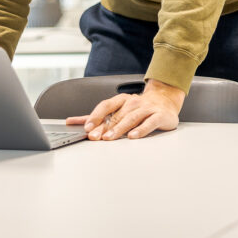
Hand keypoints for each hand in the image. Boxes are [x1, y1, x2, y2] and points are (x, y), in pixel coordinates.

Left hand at [66, 79, 185, 139]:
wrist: (165, 101)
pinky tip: (133, 136)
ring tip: (110, 138)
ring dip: (120, 128)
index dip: (96, 116)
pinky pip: (149, 122)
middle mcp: (134, 102)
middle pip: (117, 115)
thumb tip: (72, 122)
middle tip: (94, 137)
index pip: (107, 106)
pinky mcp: (159, 116)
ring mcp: (147, 108)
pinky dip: (141, 129)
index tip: (87, 128)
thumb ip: (96, 117)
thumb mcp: (118, 110)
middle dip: (105, 127)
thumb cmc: (138, 108)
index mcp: (122, 100)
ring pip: (132, 118)